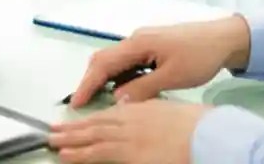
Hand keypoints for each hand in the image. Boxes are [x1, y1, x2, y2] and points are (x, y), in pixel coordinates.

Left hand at [49, 100, 209, 163]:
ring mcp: (129, 135)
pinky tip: (66, 155)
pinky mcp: (129, 153)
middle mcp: (133, 118)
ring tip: (53, 140)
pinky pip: (98, 152)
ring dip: (71, 138)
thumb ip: (159, 116)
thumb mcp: (178, 116)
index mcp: (145, 108)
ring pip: (93, 135)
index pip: (114, 112)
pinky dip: (80, 153)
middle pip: (98, 121)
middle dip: (76, 127)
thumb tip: (154, 124)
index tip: (82, 121)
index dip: (95, 117)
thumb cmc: (202, 127)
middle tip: (55, 129)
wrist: (210, 135)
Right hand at [66, 15, 250, 107]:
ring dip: (104, 78)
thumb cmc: (201, 55)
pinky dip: (119, 75)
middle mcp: (136, 39)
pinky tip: (122, 89)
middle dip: (90, 81)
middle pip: (103, 59)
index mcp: (138, 43)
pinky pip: (127, 60)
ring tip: (98, 100)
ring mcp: (144, 41)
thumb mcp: (172, 77)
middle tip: (83, 103)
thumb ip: (143, 88)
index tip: (76, 102)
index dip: (87, 84)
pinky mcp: (152, 45)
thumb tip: (117, 100)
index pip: (103, 64)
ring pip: (115, 60)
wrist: (224, 38)